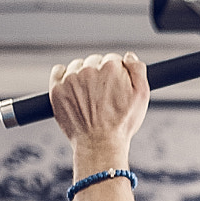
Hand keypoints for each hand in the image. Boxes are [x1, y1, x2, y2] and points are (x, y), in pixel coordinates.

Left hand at [50, 51, 148, 165]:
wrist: (99, 144)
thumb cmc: (122, 124)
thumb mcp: (142, 96)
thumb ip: (138, 70)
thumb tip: (129, 56)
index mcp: (111, 67)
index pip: (113, 59)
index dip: (116, 74)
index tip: (115, 88)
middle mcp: (89, 69)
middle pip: (95, 61)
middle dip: (99, 74)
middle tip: (102, 96)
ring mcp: (71, 78)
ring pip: (77, 66)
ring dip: (82, 76)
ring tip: (89, 97)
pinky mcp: (57, 88)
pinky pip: (58, 71)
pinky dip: (64, 77)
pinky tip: (73, 91)